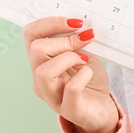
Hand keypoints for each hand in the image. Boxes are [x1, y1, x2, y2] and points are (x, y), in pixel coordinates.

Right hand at [22, 17, 118, 132]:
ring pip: (44, 71)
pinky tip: (89, 72)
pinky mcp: (70, 110)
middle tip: (84, 41)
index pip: (31, 35)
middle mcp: (40, 80)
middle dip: (63, 40)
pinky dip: (83, 75)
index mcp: (41, 62)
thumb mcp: (83, 54)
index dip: (51, 23)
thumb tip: (78, 23)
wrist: (102, 109)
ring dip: (68, 58)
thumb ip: (75, 40)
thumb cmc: (90, 80)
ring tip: (84, 60)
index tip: (76, 22)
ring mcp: (52, 97)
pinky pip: (70, 89)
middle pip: (36, 50)